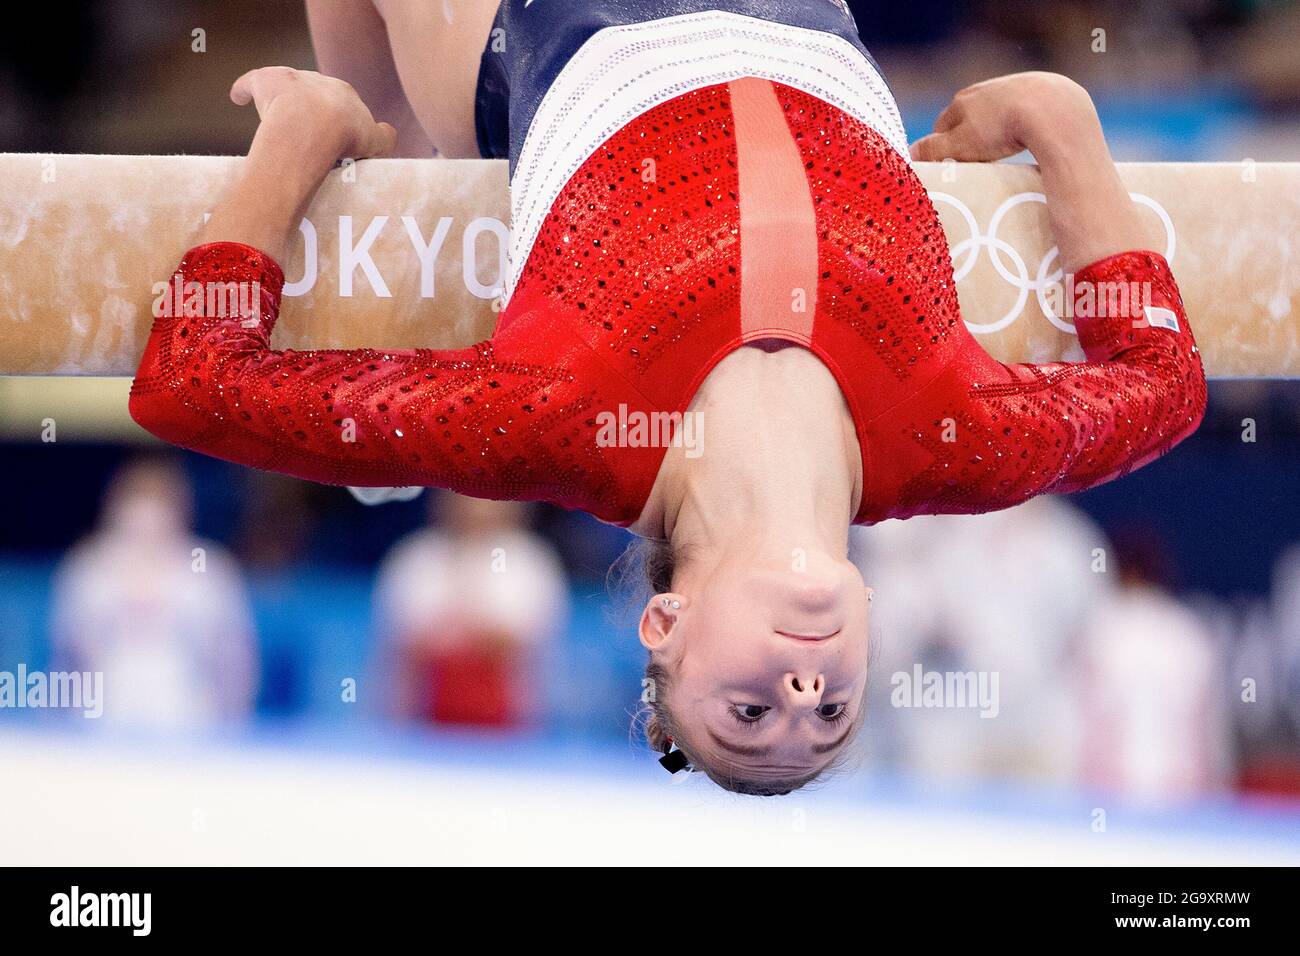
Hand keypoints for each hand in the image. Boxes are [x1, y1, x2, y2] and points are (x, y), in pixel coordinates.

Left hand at [230, 66, 396, 161]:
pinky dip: (244, 89)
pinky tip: (238, 97)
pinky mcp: (266, 82)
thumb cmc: (345, 136)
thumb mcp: (376, 141)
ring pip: (286, 89)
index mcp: (346, 93)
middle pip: (315, 94)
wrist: (315, 125)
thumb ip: (384, 136)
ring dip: (283, 104)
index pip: (344, 104)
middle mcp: (319, 81)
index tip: (336, 139)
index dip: (340, 122)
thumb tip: (387, 134)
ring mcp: (292, 81)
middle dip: (313, 111)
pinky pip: (250, 83)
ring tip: (279, 126)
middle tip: (309, 136)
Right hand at [910, 72, 1097, 162]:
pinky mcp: (1038, 90)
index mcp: (961, 100)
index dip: (943, 149)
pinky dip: (1020, 124)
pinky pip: (1021, 111)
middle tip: (977, 162)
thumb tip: (909, 155)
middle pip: (967, 119)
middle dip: (968, 139)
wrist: (1051, 109)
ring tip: (1004, 150)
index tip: (950, 166)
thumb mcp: (961, 145)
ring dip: (995, 131)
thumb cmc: (1002, 129)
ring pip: (995, 115)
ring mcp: (1011, 86)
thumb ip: (933, 150)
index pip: (941, 127)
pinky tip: (1028, 136)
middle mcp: (983, 89)